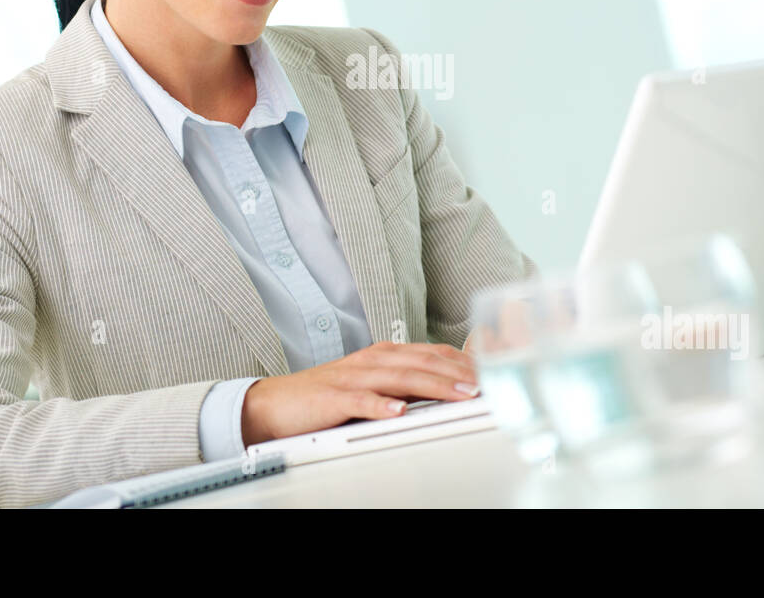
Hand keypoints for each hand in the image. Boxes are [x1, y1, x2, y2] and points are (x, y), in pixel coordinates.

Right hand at [240, 341, 479, 445]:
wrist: (275, 403)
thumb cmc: (326, 396)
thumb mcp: (371, 384)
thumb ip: (404, 384)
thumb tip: (444, 390)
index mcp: (383, 355)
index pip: (431, 353)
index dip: (461, 362)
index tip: (488, 373)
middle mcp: (372, 360)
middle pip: (422, 362)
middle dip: (456, 373)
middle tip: (485, 385)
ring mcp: (352, 377)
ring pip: (399, 378)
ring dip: (433, 386)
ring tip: (459, 395)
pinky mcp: (333, 397)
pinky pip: (360, 400)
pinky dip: (381, 405)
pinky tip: (399, 412)